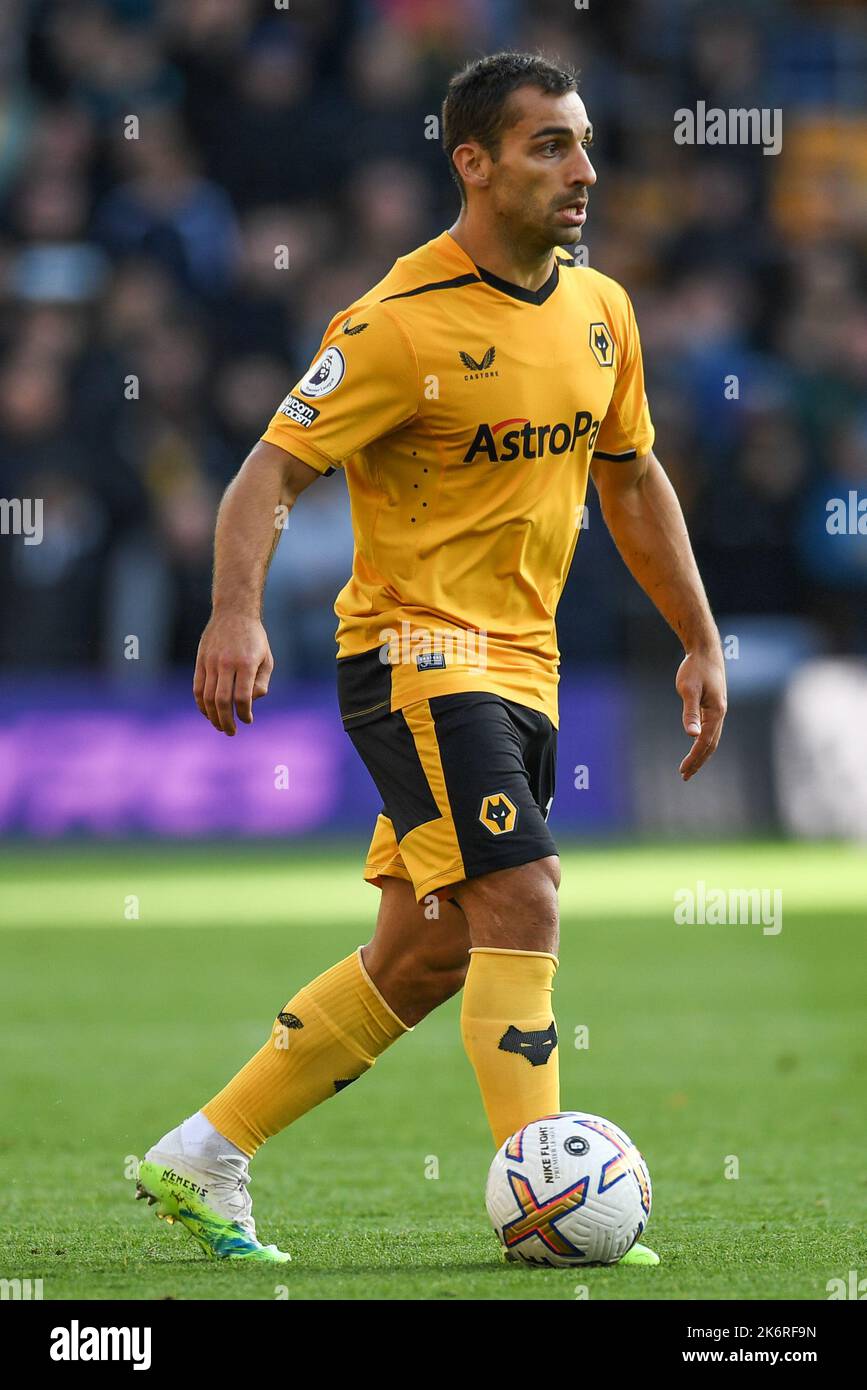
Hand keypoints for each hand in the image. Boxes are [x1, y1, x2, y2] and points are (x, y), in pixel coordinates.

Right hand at [193, 610, 273, 735]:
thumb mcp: (266, 659)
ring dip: (212, 716)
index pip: (242, 697)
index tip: (247, 720)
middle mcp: (226, 663)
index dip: (244, 714)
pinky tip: (207, 713)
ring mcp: (211, 662)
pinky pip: (198, 688)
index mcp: (246, 663)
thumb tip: (250, 702)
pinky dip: (201, 704)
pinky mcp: (200, 661)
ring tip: (219, 726)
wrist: (234, 612)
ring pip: (207, 697)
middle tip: (231, 732)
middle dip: (226, 721)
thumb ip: (261, 683)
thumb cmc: (254, 639)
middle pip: (222, 701)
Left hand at [675, 648, 726, 780]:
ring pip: (711, 738)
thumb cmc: (695, 668)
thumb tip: (691, 735)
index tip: (683, 770)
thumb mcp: (689, 689)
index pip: (705, 741)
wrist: (705, 651)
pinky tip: (695, 745)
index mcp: (716, 712)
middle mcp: (719, 714)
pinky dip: (702, 742)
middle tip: (685, 776)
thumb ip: (690, 712)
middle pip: (711, 744)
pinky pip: (709, 730)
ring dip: (701, 754)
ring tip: (689, 767)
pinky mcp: (713, 706)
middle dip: (699, 761)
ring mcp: (717, 711)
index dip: (694, 757)